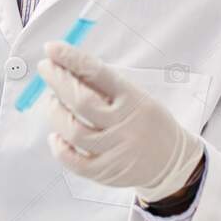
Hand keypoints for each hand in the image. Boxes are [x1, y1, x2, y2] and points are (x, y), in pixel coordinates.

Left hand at [38, 41, 204, 204]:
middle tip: (46, 69)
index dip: (71, 59)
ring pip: (73, 131)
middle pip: (81, 101)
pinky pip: (74, 161)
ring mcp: (116, 149)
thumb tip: (66, 66)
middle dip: (57, 81)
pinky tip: (57, 136)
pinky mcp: (107, 172)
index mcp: (133, 99)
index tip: (52, 49)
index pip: (98, 73)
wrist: (173, 162)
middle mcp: (125, 124)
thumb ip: (104, 86)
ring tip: (53, 103)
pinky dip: (59, 147)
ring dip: (55, 113)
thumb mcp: (135, 97)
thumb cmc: (147, 124)